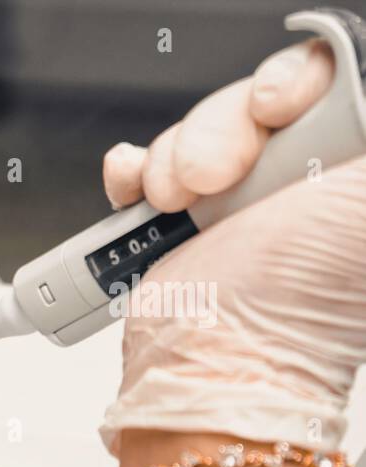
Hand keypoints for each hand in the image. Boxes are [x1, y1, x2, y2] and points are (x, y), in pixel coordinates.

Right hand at [98, 39, 365, 453]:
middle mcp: (297, 182)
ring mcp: (233, 203)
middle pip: (252, 102)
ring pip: (196, 131)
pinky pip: (147, 166)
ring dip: (173, 159)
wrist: (209, 373)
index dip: (292, 84)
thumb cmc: (296, 314)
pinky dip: (133, 173)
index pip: (324, 84)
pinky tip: (138, 195)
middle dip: (223, 128)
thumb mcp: (359, 208)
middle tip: (215, 178)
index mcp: (347, 171)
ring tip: (176, 204)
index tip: (274, 112)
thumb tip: (353, 102)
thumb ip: (359, 136)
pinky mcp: (175, 223)